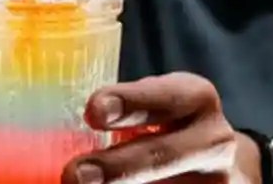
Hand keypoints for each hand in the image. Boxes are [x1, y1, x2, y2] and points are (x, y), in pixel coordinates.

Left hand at [63, 73, 255, 183]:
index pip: (166, 97)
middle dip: (117, 168)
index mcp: (196, 100)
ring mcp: (216, 183)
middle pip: (163, 156)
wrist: (223, 168)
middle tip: (74, 174)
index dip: (131, 102)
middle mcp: (213, 141)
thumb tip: (49, 131)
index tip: (93, 110)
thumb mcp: (161, 109)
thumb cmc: (171, 129)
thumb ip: (124, 113)